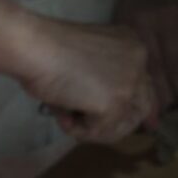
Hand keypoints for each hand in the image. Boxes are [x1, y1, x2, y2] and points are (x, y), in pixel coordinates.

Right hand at [16, 17, 155, 142]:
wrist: (34, 48)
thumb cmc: (44, 49)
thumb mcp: (83, 59)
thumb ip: (99, 77)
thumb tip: (98, 108)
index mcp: (131, 45)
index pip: (143, 83)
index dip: (133, 105)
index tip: (136, 123)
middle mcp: (139, 61)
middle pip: (141, 107)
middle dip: (117, 125)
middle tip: (93, 130)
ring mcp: (129, 83)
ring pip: (120, 125)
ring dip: (91, 128)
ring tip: (65, 117)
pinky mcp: (114, 104)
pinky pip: (98, 132)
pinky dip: (76, 130)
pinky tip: (62, 115)